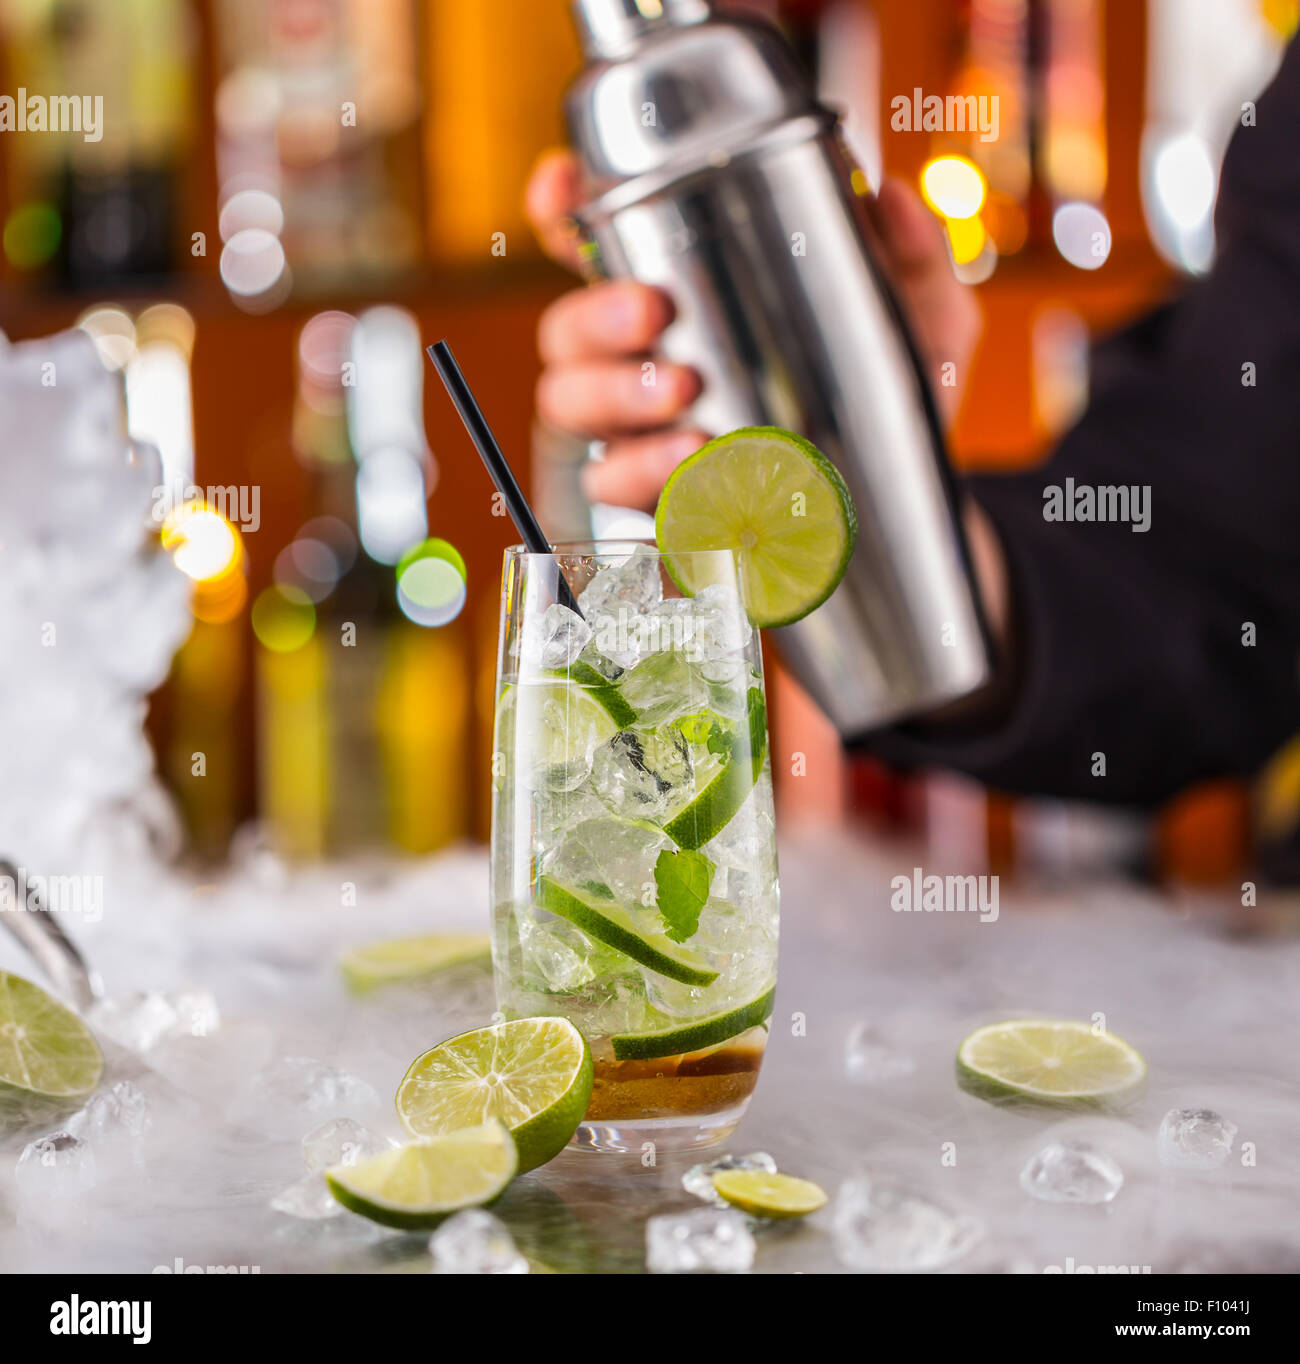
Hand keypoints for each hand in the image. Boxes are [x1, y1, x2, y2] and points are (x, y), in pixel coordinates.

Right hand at [526, 149, 980, 510]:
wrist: (895, 511)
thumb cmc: (889, 406)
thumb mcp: (919, 323)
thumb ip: (912, 258)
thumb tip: (886, 196)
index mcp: (689, 297)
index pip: (598, 245)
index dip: (561, 212)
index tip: (560, 189)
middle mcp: (645, 361)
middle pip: (566, 327)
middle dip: (595, 314)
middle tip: (654, 311)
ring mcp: (639, 433)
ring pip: (569, 401)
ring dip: (614, 391)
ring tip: (682, 389)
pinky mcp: (651, 497)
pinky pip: (610, 482)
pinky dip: (643, 467)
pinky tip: (691, 457)